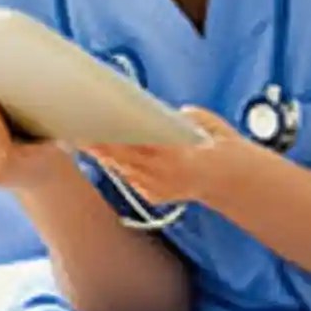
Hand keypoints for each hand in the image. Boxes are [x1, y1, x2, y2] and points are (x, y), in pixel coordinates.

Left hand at [79, 106, 246, 205]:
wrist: (232, 182)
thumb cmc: (223, 151)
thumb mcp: (209, 124)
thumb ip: (187, 117)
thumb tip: (170, 113)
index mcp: (176, 155)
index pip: (136, 143)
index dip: (113, 135)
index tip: (95, 124)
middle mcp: (163, 175)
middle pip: (122, 157)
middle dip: (100, 144)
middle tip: (78, 130)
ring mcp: (157, 187)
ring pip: (122, 169)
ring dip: (105, 156)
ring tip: (85, 140)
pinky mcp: (154, 196)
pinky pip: (130, 179)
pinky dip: (120, 168)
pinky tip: (107, 156)